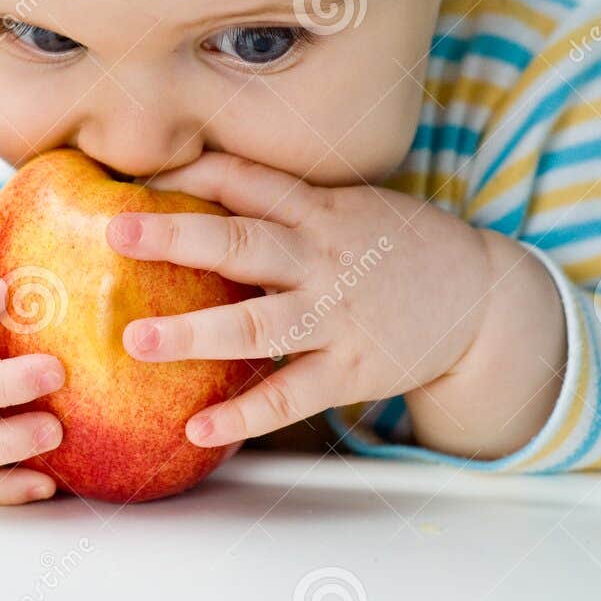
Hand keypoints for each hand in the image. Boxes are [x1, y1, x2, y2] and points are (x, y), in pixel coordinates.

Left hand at [105, 152, 495, 448]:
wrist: (484, 298)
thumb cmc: (399, 246)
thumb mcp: (349, 206)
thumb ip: (285, 201)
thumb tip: (198, 186)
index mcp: (319, 210)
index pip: (245, 180)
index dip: (188, 174)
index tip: (130, 176)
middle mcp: (322, 259)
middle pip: (242, 242)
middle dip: (176, 236)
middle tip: (117, 231)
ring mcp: (336, 317)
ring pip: (256, 325)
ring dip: (193, 333)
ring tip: (135, 342)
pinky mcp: (351, 371)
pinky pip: (290, 397)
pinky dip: (244, 414)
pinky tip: (197, 426)